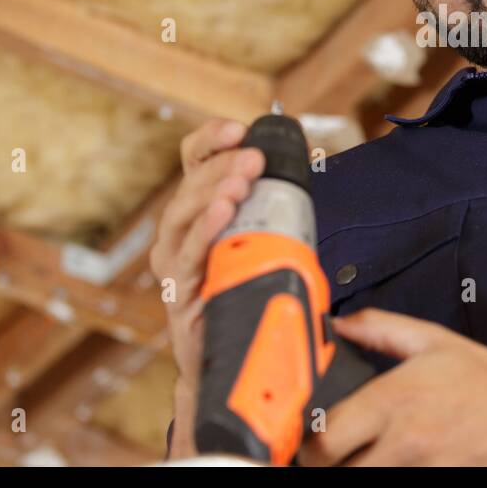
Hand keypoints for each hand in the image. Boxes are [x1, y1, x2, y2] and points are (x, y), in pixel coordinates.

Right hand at [149, 118, 265, 455]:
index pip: (195, 161)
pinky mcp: (178, 291)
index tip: (237, 130)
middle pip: (191, 184)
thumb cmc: (250, 292)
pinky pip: (188, 256)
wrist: (235, 358)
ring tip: (242, 180)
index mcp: (199, 210)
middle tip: (254, 158)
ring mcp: (175, 262)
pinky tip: (222, 213)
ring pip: (184, 215)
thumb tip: (311, 157)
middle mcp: (179, 231)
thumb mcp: (268, 238)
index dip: (211, 140)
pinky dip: (204, 231)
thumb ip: (280, 202)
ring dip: (213, 192)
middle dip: (223, 166)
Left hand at [297, 308, 486, 465]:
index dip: (311, 446)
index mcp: (394, 399)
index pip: (322, 441)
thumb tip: (338, 325)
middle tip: (343, 457)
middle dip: (334, 466)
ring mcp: (425, 474)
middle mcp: (405, 441)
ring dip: (363, 476)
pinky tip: (407, 468)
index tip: (316, 443)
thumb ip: (381, 329)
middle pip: (337, 474)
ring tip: (377, 461)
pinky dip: (396, 482)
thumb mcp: (436, 342)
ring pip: (366, 486)